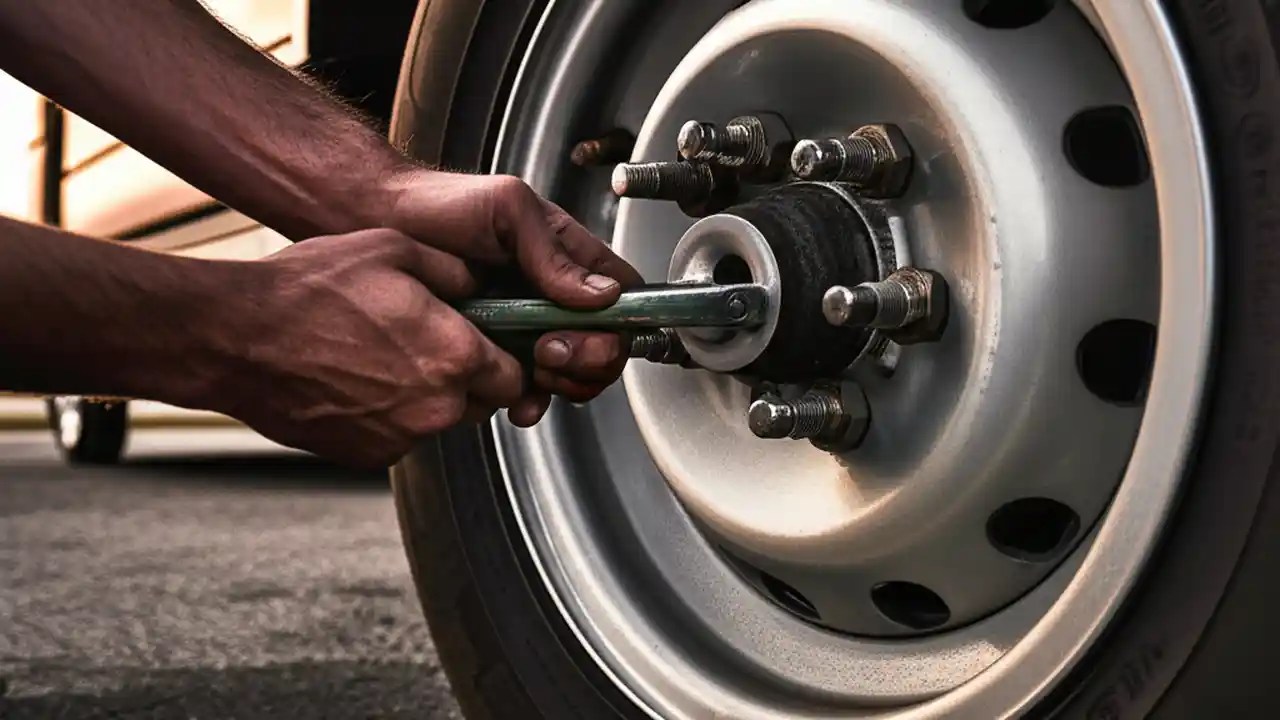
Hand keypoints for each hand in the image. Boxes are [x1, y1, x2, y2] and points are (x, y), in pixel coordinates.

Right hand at [222, 229, 526, 467]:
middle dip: (468, 378)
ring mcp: (401, 437)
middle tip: (428, 343)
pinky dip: (390, 415)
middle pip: (481, 403)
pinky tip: (357, 379)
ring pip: (439, 421)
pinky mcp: (367, 455)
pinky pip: (399, 436)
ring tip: (383, 356)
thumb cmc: (309, 289)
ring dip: (428, 396)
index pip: (516, 377)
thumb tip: (481, 286)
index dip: (505, 359)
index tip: (489, 345)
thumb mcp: (393, 249)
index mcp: (455, 355)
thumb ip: (454, 271)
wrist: (237, 339)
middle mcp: (436, 407)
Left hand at [380, 167, 644, 419]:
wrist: (376, 225)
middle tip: (548, 350)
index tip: (586, 331)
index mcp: (568, 257)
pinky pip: (528, 390)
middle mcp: (554, 295)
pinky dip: (529, 401)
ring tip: (528, 371)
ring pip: (572, 374)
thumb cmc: (439, 204)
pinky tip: (514, 398)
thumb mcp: (507, 209)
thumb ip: (553, 251)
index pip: (625, 298)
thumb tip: (601, 296)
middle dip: (586, 359)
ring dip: (560, 384)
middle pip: (606, 345)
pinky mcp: (495, 353)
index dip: (620, 324)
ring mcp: (527, 327)